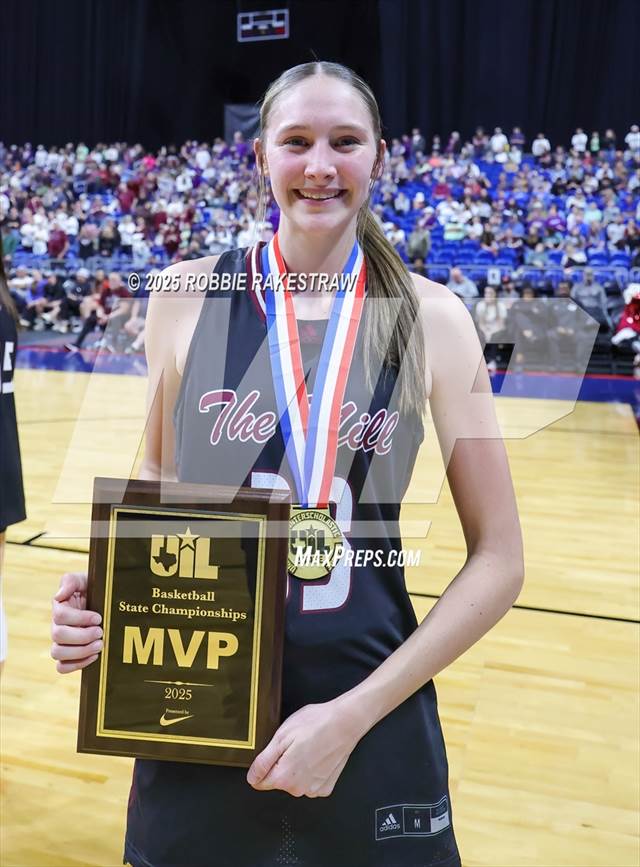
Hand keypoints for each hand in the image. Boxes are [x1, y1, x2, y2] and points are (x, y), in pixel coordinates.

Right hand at [51, 572, 102, 673]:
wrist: (105, 603)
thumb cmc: (94, 590)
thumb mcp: (84, 579)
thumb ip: (70, 581)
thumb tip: (59, 596)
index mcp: (60, 607)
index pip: (60, 615)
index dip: (79, 618)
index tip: (98, 617)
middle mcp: (57, 626)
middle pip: (58, 635)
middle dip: (82, 636)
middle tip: (101, 632)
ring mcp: (61, 642)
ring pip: (58, 653)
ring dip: (80, 652)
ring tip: (100, 645)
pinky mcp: (68, 655)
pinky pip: (62, 667)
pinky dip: (77, 665)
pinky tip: (94, 656)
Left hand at [246, 698, 362, 797]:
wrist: (345, 722)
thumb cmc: (316, 724)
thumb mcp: (282, 736)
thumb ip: (263, 761)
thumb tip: (252, 777)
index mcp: (284, 777)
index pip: (259, 782)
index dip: (264, 765)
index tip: (274, 752)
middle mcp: (298, 789)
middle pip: (278, 781)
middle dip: (281, 764)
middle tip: (293, 744)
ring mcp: (314, 790)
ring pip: (294, 782)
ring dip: (297, 767)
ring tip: (308, 747)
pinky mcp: (326, 787)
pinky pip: (310, 782)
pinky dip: (311, 771)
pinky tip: (318, 755)